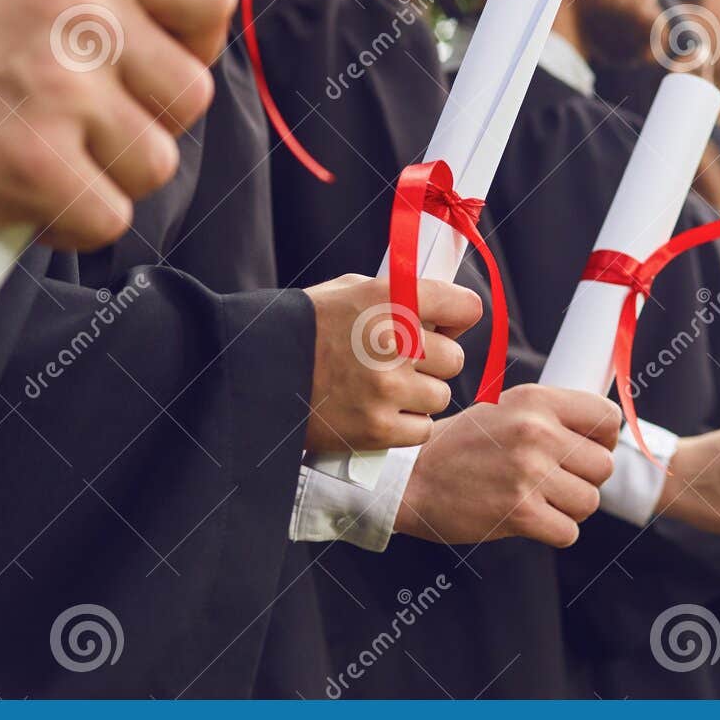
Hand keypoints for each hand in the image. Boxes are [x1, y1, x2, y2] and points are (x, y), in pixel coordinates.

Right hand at [0, 0, 235, 249]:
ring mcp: (61, 91)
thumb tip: (160, 45)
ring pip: (157, 163)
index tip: (157, 66)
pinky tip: (31, 205)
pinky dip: (73, 226)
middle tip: (88, 128)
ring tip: (47, 162)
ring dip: (110, 177)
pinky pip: (110, 218)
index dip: (195, 44)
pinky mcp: (36, 166)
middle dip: (148, 123)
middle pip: (191, 96)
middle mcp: (82, 13)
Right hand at [304, 275, 482, 453]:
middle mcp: (394, 343)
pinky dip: (405, 424)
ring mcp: (386, 389)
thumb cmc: (305, 326)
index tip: (445, 325)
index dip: (458, 318)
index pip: (465, 307)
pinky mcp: (377, 429)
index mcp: (392, 299)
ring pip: (440, 397)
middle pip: (455, 359)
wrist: (254, 370)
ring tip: (383, 388)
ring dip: (419, 395)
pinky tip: (378, 411)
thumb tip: (445, 313)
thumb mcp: (351, 290)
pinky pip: (422, 429)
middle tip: (403, 362)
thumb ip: (401, 296)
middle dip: (433, 362)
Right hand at [395, 385, 619, 546]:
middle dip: (584, 479)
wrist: (411, 478)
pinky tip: (530, 519)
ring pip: (589, 501)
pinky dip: (554, 531)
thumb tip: (605, 432)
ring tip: (538, 498)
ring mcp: (529, 473)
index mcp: (536, 401)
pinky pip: (568, 531)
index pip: (608, 417)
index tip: (586, 450)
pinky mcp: (520, 512)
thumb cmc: (460, 446)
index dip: (604, 439)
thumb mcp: (505, 409)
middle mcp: (536, 432)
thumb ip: (551, 416)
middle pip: (603, 465)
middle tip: (555, 480)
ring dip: (569, 508)